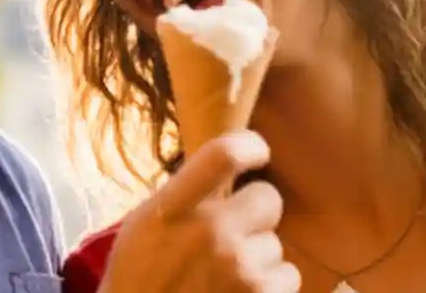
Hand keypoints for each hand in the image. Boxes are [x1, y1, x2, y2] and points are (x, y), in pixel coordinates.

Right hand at [98, 131, 299, 292]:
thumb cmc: (138, 280)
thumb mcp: (143, 226)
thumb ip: (183, 196)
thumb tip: (226, 164)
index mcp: (172, 209)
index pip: (224, 155)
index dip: (250, 146)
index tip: (258, 151)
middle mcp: (209, 233)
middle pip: (268, 198)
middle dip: (256, 214)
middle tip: (235, 233)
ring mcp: (238, 269)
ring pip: (276, 245)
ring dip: (259, 258)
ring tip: (228, 276)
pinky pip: (287, 277)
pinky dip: (270, 287)